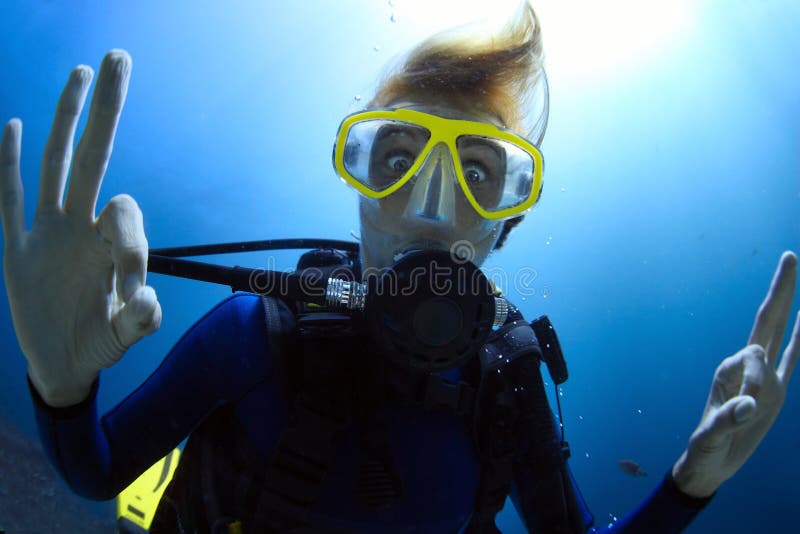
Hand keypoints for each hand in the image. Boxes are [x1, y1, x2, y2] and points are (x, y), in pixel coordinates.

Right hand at [1, 50, 160, 406]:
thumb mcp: (121, 337)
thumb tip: (147, 300)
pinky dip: (8, 164)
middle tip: (119, 57)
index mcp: (113, 244)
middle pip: (94, 156)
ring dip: (67, 119)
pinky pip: (9, 199)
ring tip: (82, 73)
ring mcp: (48, 233)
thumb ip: (137, 320)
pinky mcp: (18, 248)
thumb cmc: (98, 344)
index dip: (132, 248)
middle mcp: (82, 227)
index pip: (125, 218)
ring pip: (56, 165)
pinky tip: (14, 125)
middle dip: (106, 111)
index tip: (132, 295)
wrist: (62, 365)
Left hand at [672, 251, 798, 496]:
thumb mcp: (710, 437)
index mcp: (728, 371)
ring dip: (794, 306)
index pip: (751, 355)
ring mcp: (764, 378)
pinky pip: (795, 360)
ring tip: (799, 276)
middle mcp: (746, 367)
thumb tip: (751, 404)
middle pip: (767, 320)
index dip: (755, 375)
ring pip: (783, 334)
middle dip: (781, 290)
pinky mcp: (776, 393)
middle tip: (790, 256)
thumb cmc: (705, 449)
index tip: (750, 404)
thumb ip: (728, 419)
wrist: (710, 464)